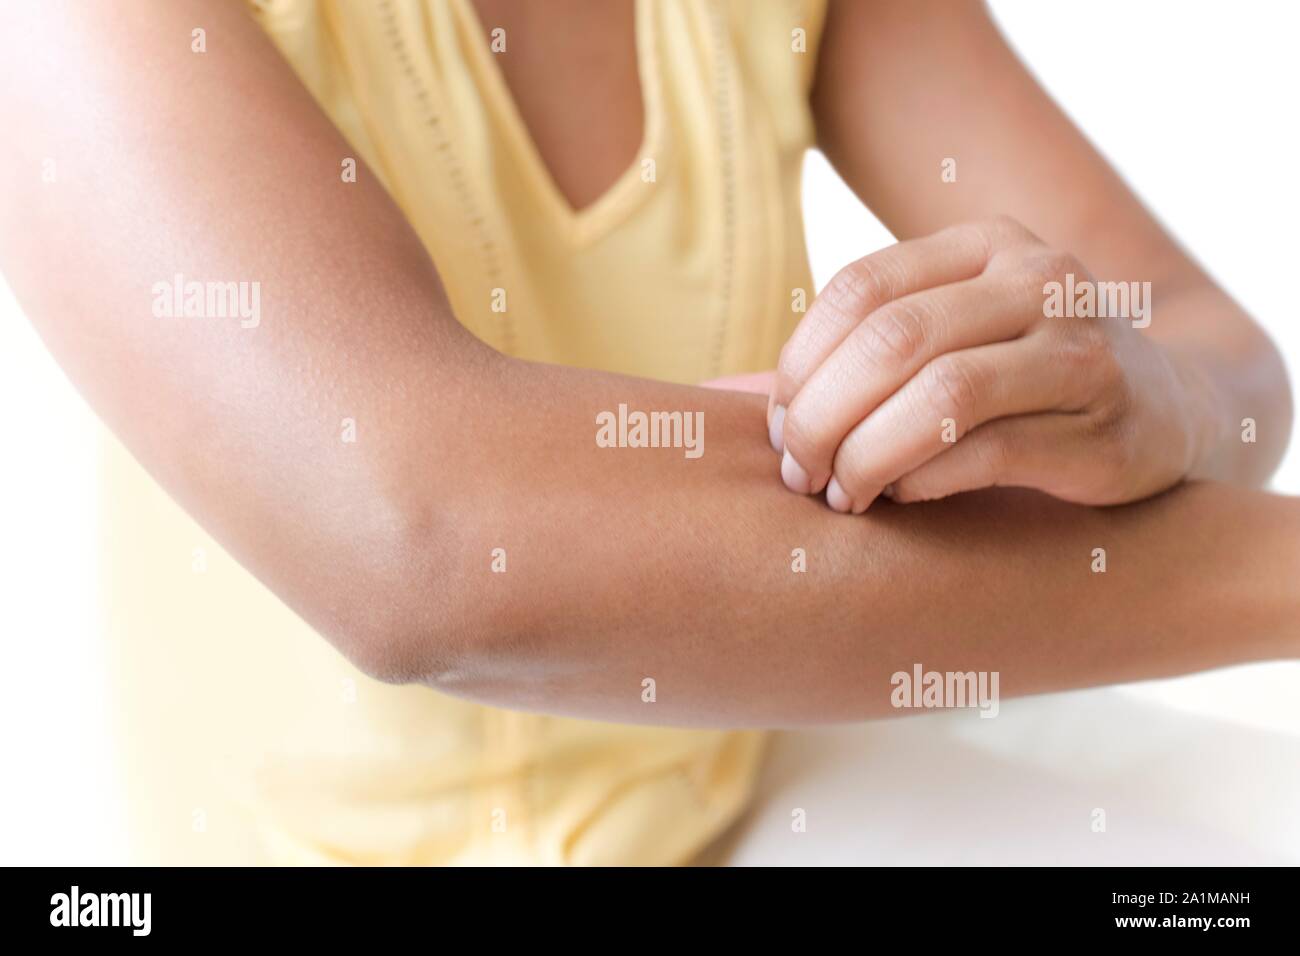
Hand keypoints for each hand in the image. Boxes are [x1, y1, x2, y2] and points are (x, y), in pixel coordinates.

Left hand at [768, 216, 1212, 511]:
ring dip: (866, 455)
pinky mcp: (1104, 429)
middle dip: (820, 415)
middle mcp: (1040, 281)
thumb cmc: (1021, 380)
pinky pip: (988, 452)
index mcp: (986, 245)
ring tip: (838, 494)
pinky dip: (924, 481)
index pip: (862, 287)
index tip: (774, 424)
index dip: (801, 360)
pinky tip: (900, 499)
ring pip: (942, 393)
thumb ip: (856, 353)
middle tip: (795, 472)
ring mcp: (1080, 351)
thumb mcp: (950, 336)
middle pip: (894, 339)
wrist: (1168, 410)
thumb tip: (717, 399)